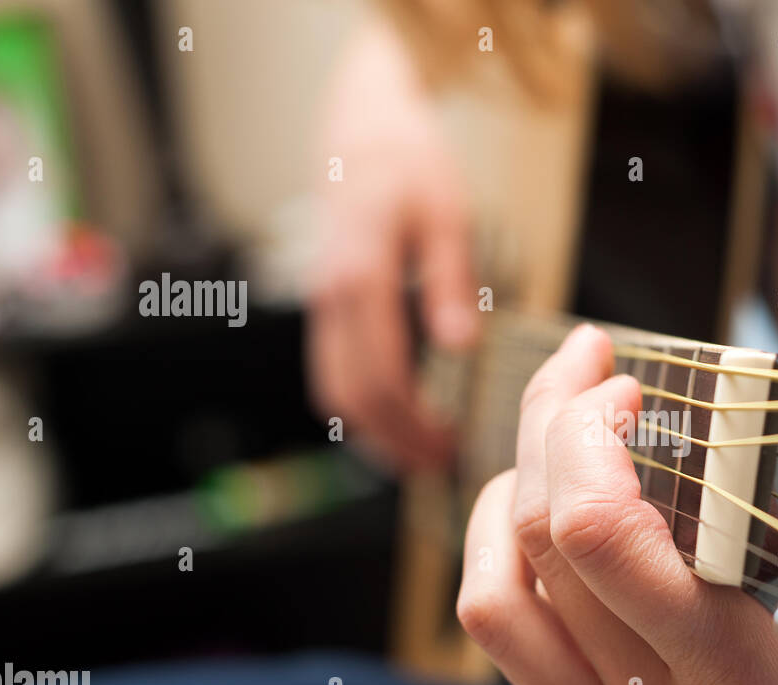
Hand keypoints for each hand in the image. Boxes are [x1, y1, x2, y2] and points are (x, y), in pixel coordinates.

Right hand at [306, 19, 477, 470]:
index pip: (380, 378)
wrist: (363, 126)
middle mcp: (330, 297)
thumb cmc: (410, 163)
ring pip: (332, 389)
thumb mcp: (446, 214)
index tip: (449, 449)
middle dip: (393, 441)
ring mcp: (321, 302)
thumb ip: (448, 283)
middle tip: (440, 464)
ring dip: (372, 430)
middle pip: (351, 397)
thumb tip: (457, 346)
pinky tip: (395, 414)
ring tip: (420, 451)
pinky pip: (331, 368)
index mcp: (361, 278)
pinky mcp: (324, 303)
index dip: (413, 425)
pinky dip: (360, 402)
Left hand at [458, 326, 777, 684]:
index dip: (587, 431)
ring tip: (544, 445)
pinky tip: (542, 532)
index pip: (599, 531)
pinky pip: (516, 655)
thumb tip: (729, 432)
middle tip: (583, 374)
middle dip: (544, 426)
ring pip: (496, 600)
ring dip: (506, 497)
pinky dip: (509, 570)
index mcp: (738, 680)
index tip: (622, 383)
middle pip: (539, 539)